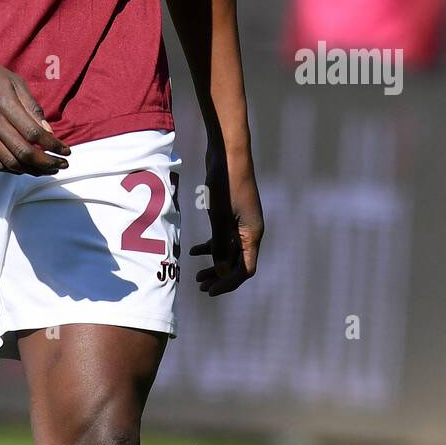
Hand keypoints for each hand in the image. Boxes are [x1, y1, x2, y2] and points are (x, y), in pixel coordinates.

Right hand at [0, 45, 71, 175]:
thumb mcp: (15, 82)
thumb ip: (32, 108)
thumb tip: (49, 132)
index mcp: (5, 103)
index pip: (33, 133)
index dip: (53, 146)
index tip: (66, 150)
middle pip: (23, 152)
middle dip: (47, 163)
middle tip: (61, 165)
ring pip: (10, 162)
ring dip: (32, 170)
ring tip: (48, 169)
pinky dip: (14, 169)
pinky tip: (27, 167)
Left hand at [191, 165, 262, 295]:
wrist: (227, 153)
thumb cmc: (226, 184)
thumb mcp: (220, 218)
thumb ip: (220, 247)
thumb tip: (222, 274)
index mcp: (252, 234)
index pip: (245, 269)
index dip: (228, 282)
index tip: (210, 291)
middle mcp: (250, 230)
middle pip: (237, 263)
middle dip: (219, 277)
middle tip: (200, 286)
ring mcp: (241, 221)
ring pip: (228, 251)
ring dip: (214, 263)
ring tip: (196, 275)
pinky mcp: (231, 212)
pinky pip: (223, 236)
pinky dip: (210, 245)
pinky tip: (193, 250)